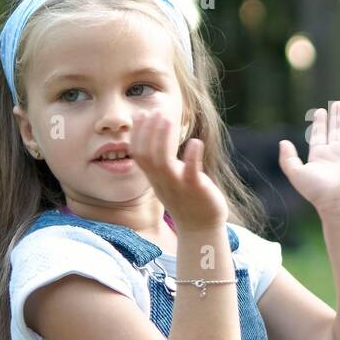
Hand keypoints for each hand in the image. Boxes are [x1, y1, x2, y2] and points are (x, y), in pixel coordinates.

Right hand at [132, 111, 227, 230]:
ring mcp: (178, 186)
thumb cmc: (188, 199)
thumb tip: (160, 139)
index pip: (138, 154)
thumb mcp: (169, 179)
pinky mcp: (196, 190)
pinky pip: (190, 172)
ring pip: (163, 162)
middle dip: (148, 131)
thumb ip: (163, 162)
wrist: (201, 228)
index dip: (138, 134)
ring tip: (168, 118)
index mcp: (155, 178)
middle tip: (155, 111)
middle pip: (146, 155)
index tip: (141, 114)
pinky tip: (196, 142)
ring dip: (163, 138)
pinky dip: (192, 156)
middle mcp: (162, 182)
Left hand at [278, 101, 339, 212]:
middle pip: (336, 130)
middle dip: (336, 117)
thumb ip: (288, 158)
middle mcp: (336, 153)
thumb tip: (283, 142)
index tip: (320, 111)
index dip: (320, 123)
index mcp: (320, 156)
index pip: (320, 135)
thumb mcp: (296, 173)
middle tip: (337, 103)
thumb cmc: (317, 190)